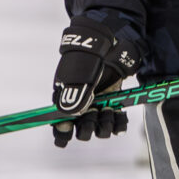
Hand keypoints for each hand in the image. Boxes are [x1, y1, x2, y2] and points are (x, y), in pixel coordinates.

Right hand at [51, 17, 140, 146]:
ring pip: (99, 130)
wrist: (107, 45)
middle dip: (87, 127)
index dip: (63, 132)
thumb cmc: (88, 58)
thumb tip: (72, 115)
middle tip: (94, 113)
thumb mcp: (79, 75)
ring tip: (108, 110)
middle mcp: (80, 108)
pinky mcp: (112, 104)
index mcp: (65, 101)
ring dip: (104, 125)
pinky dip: (119, 124)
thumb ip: (75, 95)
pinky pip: (116, 124)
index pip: (59, 126)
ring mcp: (97, 107)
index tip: (68, 127)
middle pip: (81, 131)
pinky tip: (119, 117)